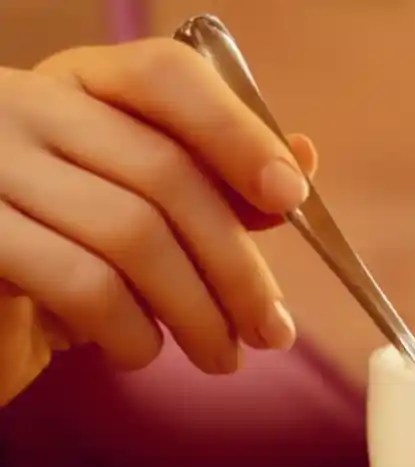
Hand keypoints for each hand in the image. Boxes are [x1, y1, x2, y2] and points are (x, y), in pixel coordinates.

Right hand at [0, 39, 318, 375]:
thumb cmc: (67, 262)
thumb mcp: (145, 212)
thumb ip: (216, 184)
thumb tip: (301, 160)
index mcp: (78, 86)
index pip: (167, 77)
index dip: (239, 134)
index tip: (292, 198)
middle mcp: (24, 107)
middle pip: (164, 171)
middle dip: (236, 265)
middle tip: (273, 331)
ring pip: (131, 233)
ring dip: (197, 311)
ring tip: (221, 356)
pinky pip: (83, 283)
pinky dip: (132, 330)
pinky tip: (142, 352)